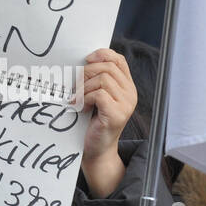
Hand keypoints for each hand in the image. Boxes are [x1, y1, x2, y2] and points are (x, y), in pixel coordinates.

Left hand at [77, 48, 135, 197]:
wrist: (96, 150)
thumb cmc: (93, 122)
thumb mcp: (98, 97)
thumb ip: (97, 79)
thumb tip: (83, 62)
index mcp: (127, 86)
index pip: (119, 60)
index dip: (102, 54)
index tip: (86, 60)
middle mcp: (130, 94)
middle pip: (108, 67)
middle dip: (86, 73)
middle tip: (75, 87)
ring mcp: (126, 104)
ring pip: (103, 79)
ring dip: (84, 88)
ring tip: (78, 100)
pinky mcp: (117, 114)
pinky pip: (99, 94)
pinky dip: (85, 99)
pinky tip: (81, 108)